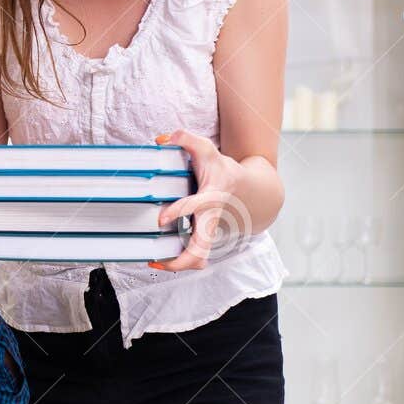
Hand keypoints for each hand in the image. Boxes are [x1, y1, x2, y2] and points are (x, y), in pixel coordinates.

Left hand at [151, 129, 247, 270]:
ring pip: (199, 258)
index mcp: (211, 197)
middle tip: (157, 261)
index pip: (195, 207)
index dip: (178, 212)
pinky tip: (161, 258)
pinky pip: (195, 256)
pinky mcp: (205, 237)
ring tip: (156, 263)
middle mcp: (210, 218)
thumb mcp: (206, 148)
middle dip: (181, 260)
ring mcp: (209, 230)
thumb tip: (161, 139)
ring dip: (179, 266)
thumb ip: (185, 138)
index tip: (160, 220)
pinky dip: (180, 261)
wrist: (248, 188)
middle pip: (201, 249)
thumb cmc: (222, 169)